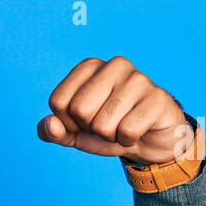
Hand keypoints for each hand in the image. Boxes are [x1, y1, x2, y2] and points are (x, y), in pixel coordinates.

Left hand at [37, 56, 193, 164]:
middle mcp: (114, 64)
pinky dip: (129, 140)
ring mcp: (138, 78)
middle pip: (79, 110)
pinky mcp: (158, 98)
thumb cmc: (109, 131)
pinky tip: (139, 129)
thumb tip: (48, 125)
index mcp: (89, 66)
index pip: (58, 102)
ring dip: (111, 136)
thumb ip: (54, 131)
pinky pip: (127, 131)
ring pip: (102, 124)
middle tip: (108, 124)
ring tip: (123, 126)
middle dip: (90, 129)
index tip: (86, 122)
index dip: (68, 123)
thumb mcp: (76, 134)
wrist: (150, 141)